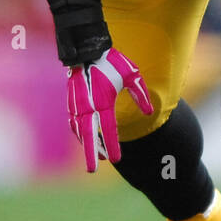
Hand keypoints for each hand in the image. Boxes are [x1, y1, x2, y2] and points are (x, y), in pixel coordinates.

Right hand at [67, 49, 152, 171]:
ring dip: (87, 145)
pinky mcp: (71, 102)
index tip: (116, 159)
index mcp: (103, 100)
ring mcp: (77, 104)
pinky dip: (79, 133)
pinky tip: (87, 140)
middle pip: (88, 135)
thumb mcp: (133, 74)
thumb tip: (149, 112)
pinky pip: (74, 122)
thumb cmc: (112, 62)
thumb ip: (141, 94)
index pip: (108, 129)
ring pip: (79, 131)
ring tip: (97, 158)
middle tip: (92, 170)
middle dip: (90, 154)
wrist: (87, 49)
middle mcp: (87, 105)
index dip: (112, 145)